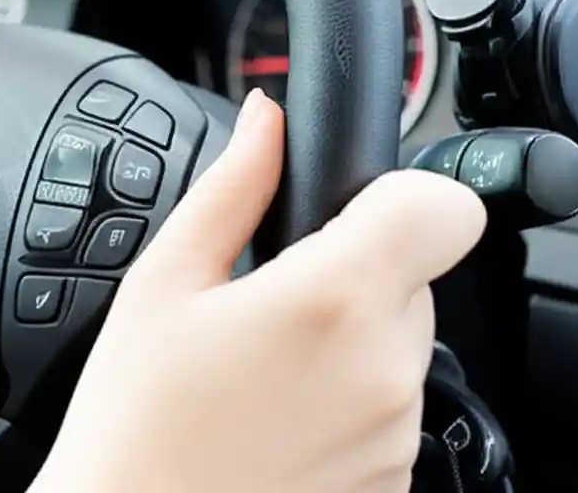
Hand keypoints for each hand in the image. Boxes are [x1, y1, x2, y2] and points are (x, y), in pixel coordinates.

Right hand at [32, 91, 486, 492]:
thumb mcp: (163, 286)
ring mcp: (396, 435)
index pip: (444, 207)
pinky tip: (274, 420)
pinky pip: (390, 412)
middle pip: (415, 277)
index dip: (401, 193)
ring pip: (400, 346)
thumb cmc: (134, 424)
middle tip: (267, 306)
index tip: (349, 213)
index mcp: (331, 300)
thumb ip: (232, 188)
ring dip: (349, 342)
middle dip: (354, 273)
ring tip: (260, 374)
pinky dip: (347, 405)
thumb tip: (266, 121)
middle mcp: (384, 369)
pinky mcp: (395, 483)